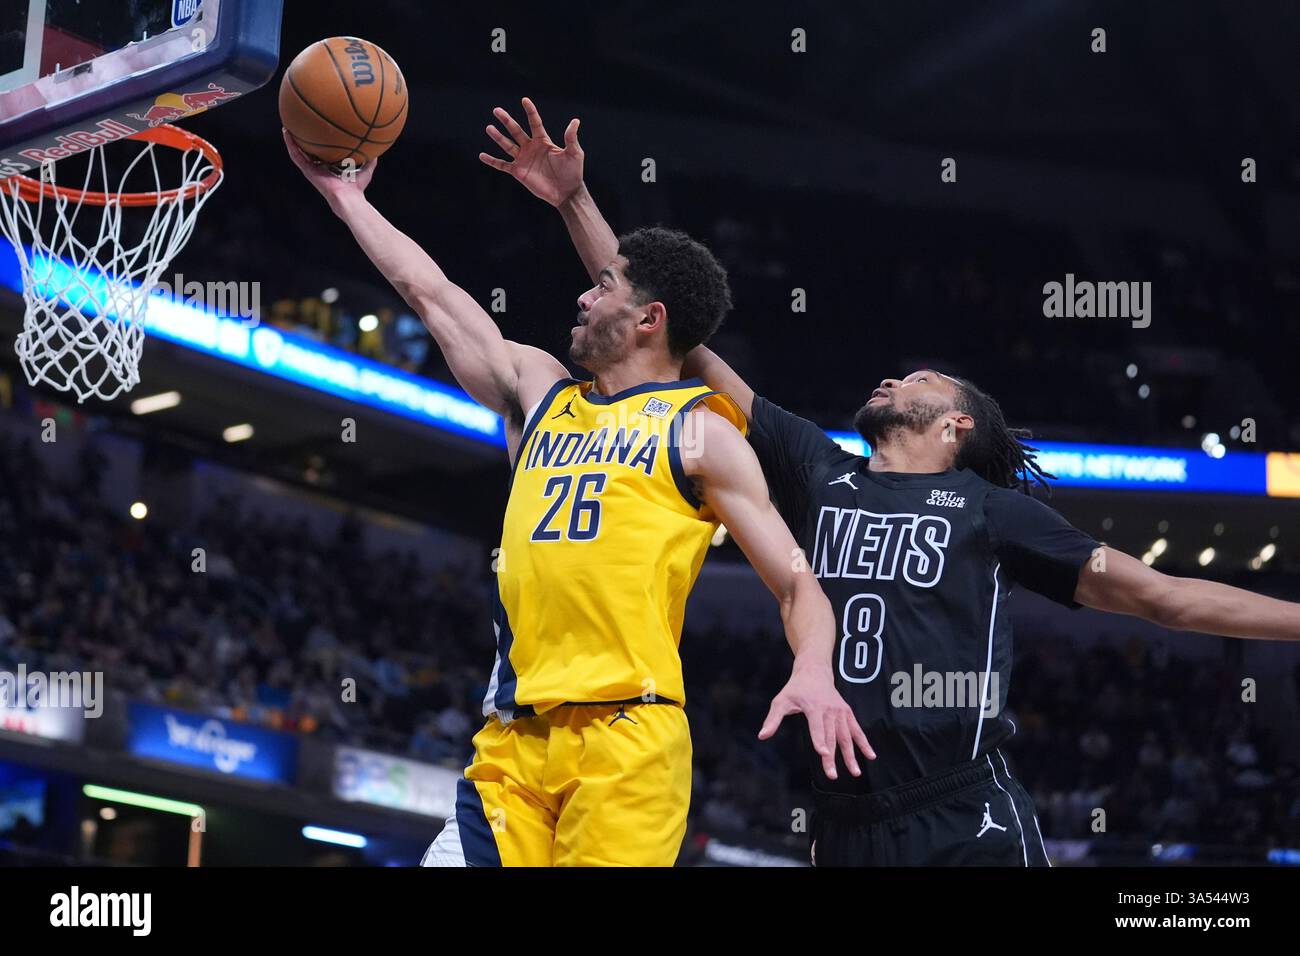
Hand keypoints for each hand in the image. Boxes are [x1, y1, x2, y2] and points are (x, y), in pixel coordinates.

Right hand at [283, 129, 376, 204]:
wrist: (348, 198)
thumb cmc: (357, 188)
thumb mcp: (366, 169)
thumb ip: (370, 160)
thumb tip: (377, 149)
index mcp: (330, 168)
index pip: (322, 155)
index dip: (318, 145)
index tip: (316, 133)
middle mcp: (319, 168)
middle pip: (308, 152)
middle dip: (303, 141)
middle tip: (298, 127)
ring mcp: (312, 170)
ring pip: (298, 153)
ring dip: (291, 141)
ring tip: (287, 128)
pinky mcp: (307, 171)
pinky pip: (296, 156)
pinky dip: (290, 144)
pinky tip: (287, 133)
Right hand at [479, 97, 583, 207]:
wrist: (566, 193)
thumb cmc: (573, 172)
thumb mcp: (574, 153)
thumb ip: (571, 138)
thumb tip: (575, 121)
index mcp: (543, 141)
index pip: (535, 122)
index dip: (530, 111)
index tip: (524, 100)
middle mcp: (531, 148)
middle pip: (516, 130)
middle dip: (506, 120)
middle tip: (496, 110)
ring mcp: (523, 159)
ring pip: (507, 145)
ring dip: (498, 137)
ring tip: (489, 128)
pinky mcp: (518, 172)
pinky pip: (502, 165)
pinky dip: (492, 161)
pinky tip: (482, 156)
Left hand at [758, 665, 874, 779]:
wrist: (815, 671)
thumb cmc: (795, 688)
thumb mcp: (781, 700)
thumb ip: (773, 719)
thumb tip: (762, 736)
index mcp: (813, 707)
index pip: (817, 727)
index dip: (819, 740)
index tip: (823, 754)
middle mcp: (829, 710)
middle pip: (831, 737)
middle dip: (832, 757)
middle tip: (832, 775)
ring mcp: (841, 712)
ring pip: (846, 736)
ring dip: (851, 755)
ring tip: (855, 772)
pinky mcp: (847, 712)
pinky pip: (857, 729)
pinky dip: (864, 742)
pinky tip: (871, 756)